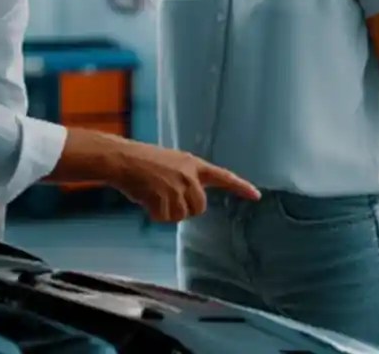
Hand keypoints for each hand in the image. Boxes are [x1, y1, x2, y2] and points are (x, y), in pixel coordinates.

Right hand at [111, 139, 260, 222]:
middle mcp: (190, 176)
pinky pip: (164, 218)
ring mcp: (178, 188)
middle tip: (164, 195)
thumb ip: (186, 180)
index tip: (257, 196)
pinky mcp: (165, 199)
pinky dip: (153, 213)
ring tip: (151, 193)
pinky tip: (145, 198)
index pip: (223, 176)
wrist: (121, 159)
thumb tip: (191, 204)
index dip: (240, 187)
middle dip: (184, 208)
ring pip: (181, 216)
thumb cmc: (141, 161)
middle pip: (199, 208)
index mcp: (192, 164)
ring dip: (165, 211)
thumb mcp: (170, 163)